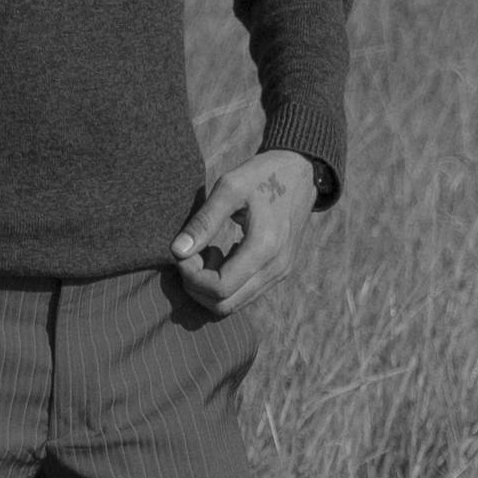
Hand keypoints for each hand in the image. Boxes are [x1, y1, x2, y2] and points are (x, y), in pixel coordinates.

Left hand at [168, 151, 319, 313]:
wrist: (300, 172)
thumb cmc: (262, 174)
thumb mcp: (230, 187)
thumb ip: (204, 221)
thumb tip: (177, 251)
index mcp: (264, 248)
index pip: (219, 288)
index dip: (192, 276)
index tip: (182, 251)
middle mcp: (275, 268)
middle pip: (224, 305)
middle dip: (196, 285)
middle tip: (189, 254)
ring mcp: (279, 273)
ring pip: (233, 304)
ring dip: (208, 286)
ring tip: (204, 252)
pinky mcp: (278, 272)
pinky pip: (243, 293)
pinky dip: (223, 283)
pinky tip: (218, 255)